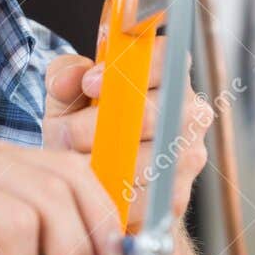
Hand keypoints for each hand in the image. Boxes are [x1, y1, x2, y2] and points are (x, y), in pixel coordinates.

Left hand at [41, 44, 212, 230]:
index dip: (124, 71)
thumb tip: (72, 79)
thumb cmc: (86, 127)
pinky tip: (95, 184)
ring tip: (77, 160)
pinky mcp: (178, 195)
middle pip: (147, 115)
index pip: (164, 57)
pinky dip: (107, 193)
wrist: (99, 179)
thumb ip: (65, 76)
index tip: (89, 85)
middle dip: (94, 127)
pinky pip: (137, 197)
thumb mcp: (69, 96)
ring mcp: (189, 154)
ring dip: (97, 163)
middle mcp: (190, 110)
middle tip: (66, 134)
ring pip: (139, 161)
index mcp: (168, 73)